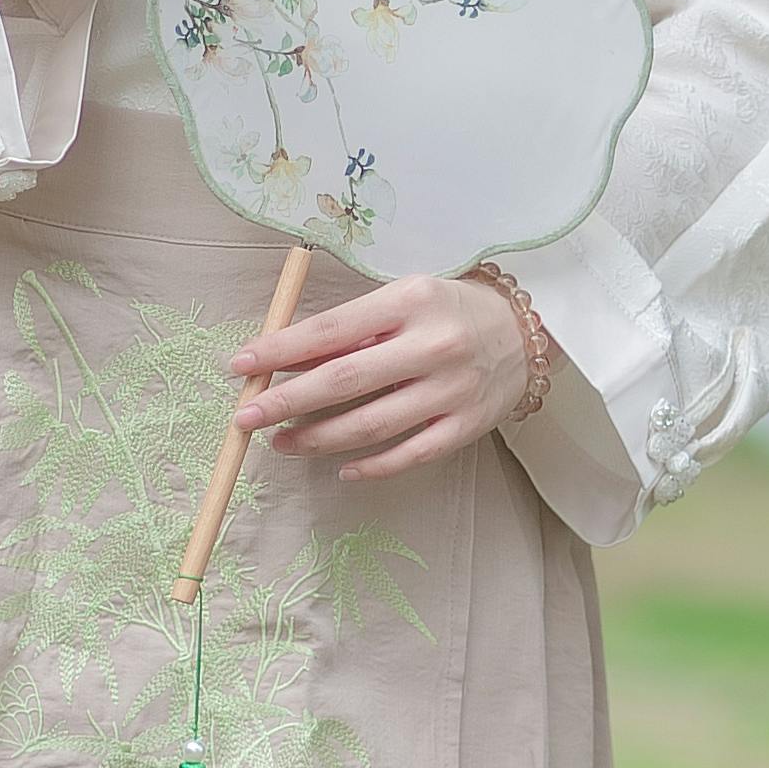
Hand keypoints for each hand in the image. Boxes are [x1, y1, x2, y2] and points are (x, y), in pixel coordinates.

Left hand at [233, 269, 536, 479]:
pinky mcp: (466, 426)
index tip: (240, 365)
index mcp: (410, 301)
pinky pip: (409, 454)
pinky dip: (371, 466)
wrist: (528, 332)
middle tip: (246, 417)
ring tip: (281, 443)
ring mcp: (452, 390)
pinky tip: (339, 468)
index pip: (331, 329)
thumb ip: (352, 329)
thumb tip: (286, 359)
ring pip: (371, 424)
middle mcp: (432, 345)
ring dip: (317, 438)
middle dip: (286, 401)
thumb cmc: (448, 310)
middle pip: (344, 379)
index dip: (280, 349)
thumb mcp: (402, 299)